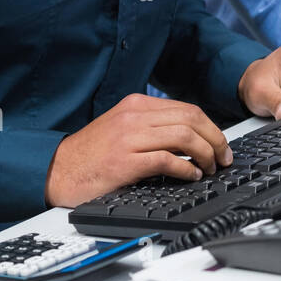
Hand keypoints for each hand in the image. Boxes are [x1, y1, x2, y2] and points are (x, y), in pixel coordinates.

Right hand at [44, 94, 231, 206]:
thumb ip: (151, 126)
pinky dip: (185, 168)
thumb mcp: (121, 127)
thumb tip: (190, 137)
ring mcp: (129, 137)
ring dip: (205, 154)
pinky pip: (167, 160)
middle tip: (223, 158)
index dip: (211, 127)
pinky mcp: (125, 161)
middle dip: (215, 139)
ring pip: (184, 136)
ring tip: (209, 168)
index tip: (220, 144)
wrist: (57, 170)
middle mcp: (134, 116)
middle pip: (191, 119)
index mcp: (136, 104)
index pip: (187, 109)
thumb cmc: (90, 154)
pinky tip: (191, 176)